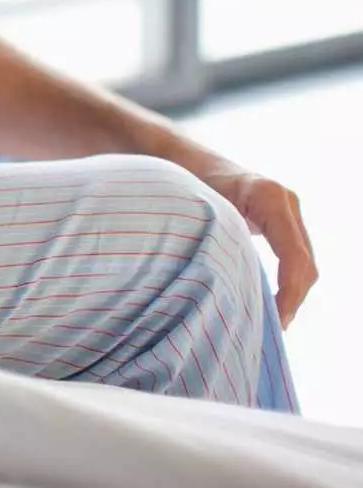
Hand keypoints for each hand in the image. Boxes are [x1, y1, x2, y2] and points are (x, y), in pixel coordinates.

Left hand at [192, 160, 317, 329]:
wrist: (181, 158)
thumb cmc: (184, 183)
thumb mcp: (199, 213)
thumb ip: (220, 244)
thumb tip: (232, 292)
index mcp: (269, 197)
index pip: (294, 256)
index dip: (289, 292)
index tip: (277, 321)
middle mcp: (286, 201)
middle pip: (305, 263)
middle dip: (293, 299)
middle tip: (274, 329)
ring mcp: (287, 210)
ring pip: (303, 263)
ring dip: (292, 293)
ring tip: (273, 322)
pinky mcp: (282, 219)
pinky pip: (294, 256)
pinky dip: (287, 280)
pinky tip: (271, 301)